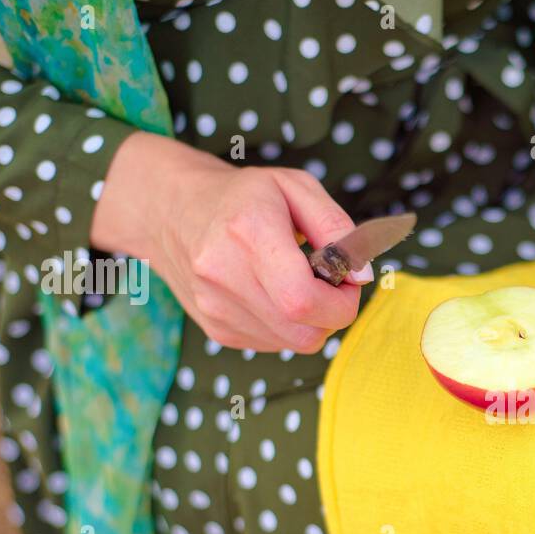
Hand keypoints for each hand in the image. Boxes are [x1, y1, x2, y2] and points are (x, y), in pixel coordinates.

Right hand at [92, 132, 370, 352]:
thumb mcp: (296, 188)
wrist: (172, 210)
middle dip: (332, 314)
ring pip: (293, 343)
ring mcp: (215, 308)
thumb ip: (337, 228)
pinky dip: (287, 326)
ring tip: (295, 282)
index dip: (341, 301)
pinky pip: (274, 344)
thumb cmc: (244, 196)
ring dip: (310, 320)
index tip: (346, 280)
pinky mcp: (216, 329)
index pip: (303, 301)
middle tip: (327, 281)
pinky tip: (272, 293)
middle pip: (304, 332)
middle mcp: (223, 276)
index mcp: (247, 234)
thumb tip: (362, 276)